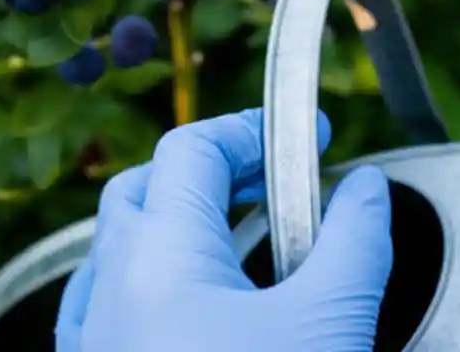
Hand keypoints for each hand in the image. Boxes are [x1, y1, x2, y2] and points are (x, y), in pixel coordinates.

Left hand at [54, 108, 392, 351]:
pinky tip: (207, 305)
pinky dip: (165, 278)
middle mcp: (108, 295)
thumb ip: (356, 239)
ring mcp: (92, 344)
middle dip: (214, 168)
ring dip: (186, 221)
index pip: (192, 149)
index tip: (314, 139)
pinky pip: (117, 303)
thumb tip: (367, 189)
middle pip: (147, 188)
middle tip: (279, 176)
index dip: (257, 130)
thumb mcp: (332, 322)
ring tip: (251, 234)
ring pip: (125, 248)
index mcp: (158, 260)